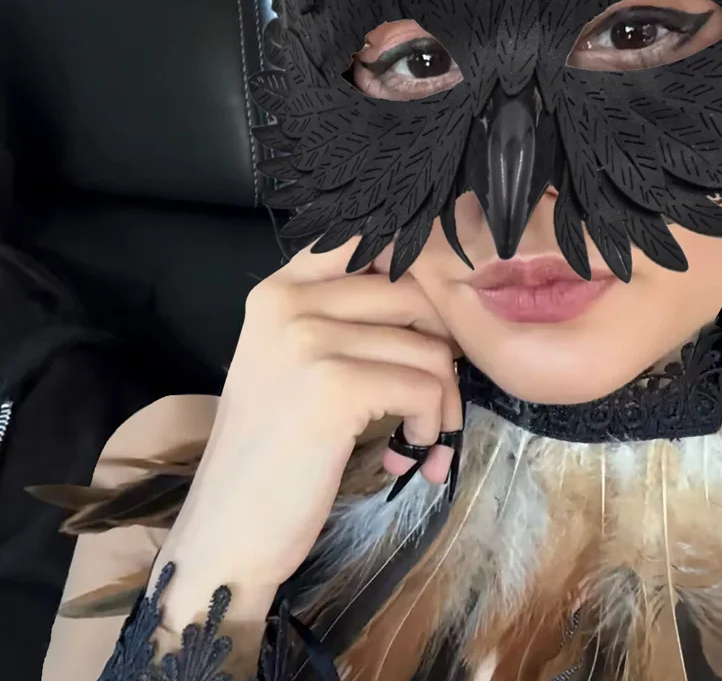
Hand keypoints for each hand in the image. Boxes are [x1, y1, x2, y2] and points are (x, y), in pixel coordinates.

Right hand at [152, 237, 461, 620]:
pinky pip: (426, 387)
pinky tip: (409, 454)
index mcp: (280, 287)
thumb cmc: (272, 453)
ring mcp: (309, 339)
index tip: (428, 323)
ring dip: (443, 400)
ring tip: (421, 437)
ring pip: (429, 347)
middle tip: (435, 399)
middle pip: (415, 293)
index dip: (418, 274)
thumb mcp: (295, 363)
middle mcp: (291, 300)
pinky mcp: (334, 387)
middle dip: (443, 349)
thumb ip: (345, 317)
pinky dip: (433, 426)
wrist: (227, 534)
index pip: (369, 239)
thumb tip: (433, 293)